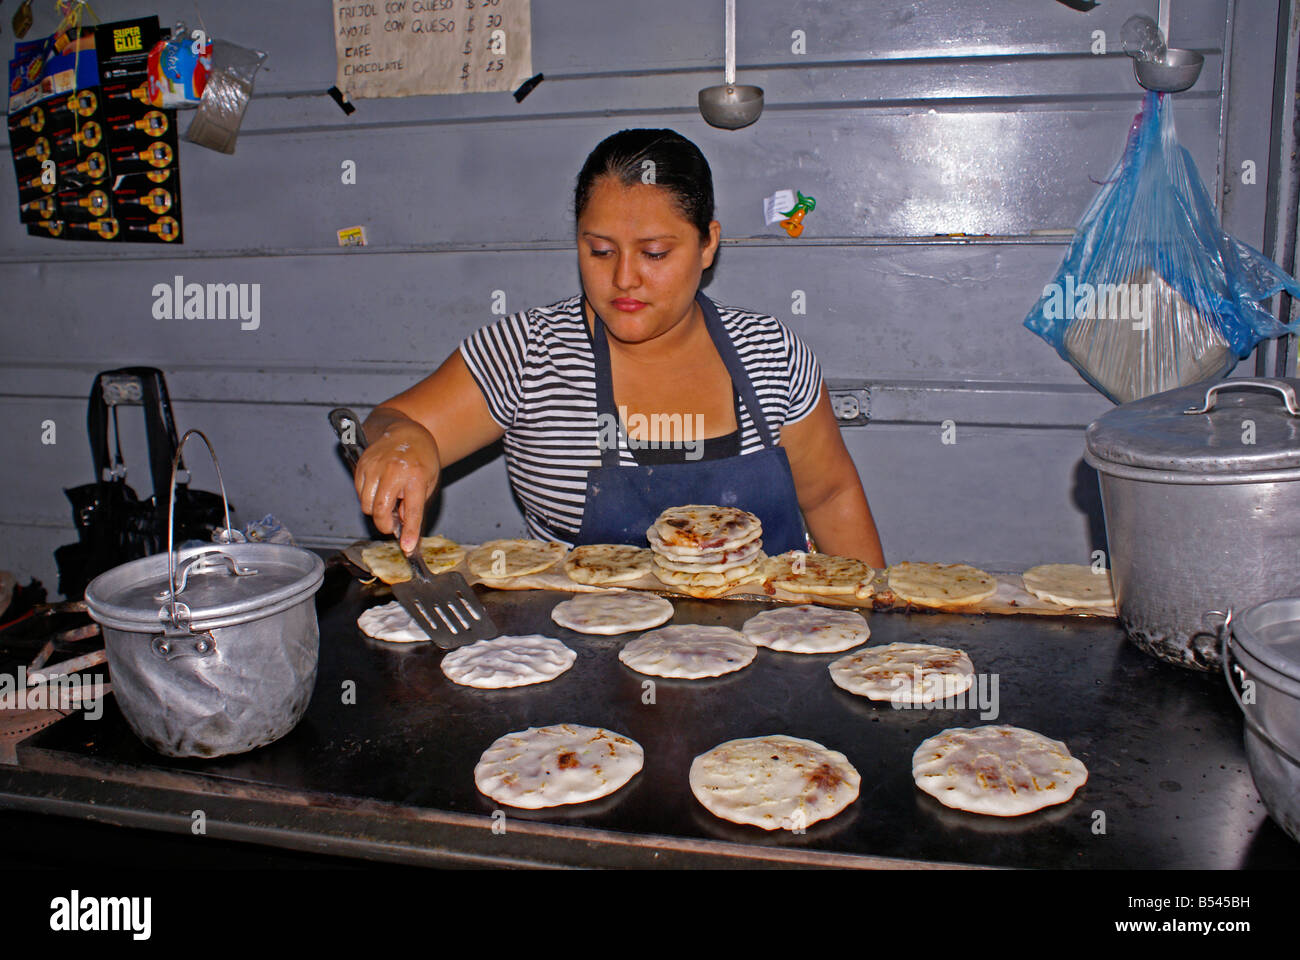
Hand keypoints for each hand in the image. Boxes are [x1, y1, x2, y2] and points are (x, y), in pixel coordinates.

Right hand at [354, 412, 440, 553]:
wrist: (407, 431)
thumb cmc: (421, 458)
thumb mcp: (429, 481)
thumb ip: (415, 504)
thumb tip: (402, 524)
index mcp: (416, 476)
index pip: (412, 511)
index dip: (409, 532)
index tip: (407, 547)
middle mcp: (393, 471)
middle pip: (380, 510)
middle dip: (384, 524)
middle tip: (392, 524)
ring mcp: (374, 466)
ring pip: (366, 504)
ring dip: (375, 510)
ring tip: (388, 500)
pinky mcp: (361, 465)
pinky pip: (359, 493)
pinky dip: (367, 497)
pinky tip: (379, 489)